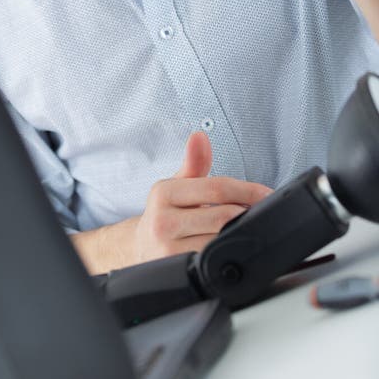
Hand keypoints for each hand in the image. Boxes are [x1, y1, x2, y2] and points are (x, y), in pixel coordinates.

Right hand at [133, 131, 270, 262]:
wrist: (141, 248)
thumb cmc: (165, 214)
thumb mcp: (177, 185)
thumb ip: (194, 162)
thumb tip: (200, 136)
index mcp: (163, 193)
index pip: (216, 188)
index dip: (247, 190)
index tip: (266, 194)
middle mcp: (162, 221)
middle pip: (223, 215)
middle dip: (248, 214)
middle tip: (262, 213)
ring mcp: (168, 249)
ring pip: (221, 240)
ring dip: (241, 235)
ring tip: (248, 230)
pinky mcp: (178, 271)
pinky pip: (215, 262)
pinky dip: (229, 254)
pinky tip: (233, 249)